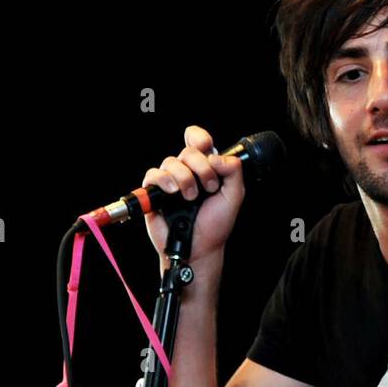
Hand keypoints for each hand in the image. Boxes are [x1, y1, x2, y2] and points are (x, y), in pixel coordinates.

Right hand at [142, 124, 245, 266]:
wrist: (200, 248)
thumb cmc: (215, 225)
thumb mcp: (234, 196)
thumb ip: (233, 171)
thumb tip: (216, 156)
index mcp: (205, 168)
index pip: (198, 141)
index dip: (200, 138)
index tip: (206, 147)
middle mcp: (187, 172)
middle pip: (188, 151)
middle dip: (201, 168)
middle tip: (209, 188)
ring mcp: (170, 181)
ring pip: (170, 161)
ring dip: (185, 178)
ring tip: (191, 198)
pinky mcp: (155, 193)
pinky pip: (153, 174)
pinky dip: (164, 180)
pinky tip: (174, 192)